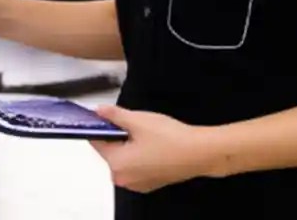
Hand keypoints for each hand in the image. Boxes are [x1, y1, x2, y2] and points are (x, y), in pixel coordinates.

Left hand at [89, 106, 216, 193]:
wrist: (200, 153)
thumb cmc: (171, 139)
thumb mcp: (138, 120)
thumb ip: (114, 115)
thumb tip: (99, 111)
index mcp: (117, 164)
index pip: (96, 141)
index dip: (102, 125)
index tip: (109, 115)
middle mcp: (123, 179)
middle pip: (110, 150)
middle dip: (119, 136)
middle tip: (136, 124)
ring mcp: (136, 184)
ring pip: (124, 158)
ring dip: (130, 145)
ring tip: (148, 134)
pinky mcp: (149, 183)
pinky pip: (137, 166)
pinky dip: (141, 155)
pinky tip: (155, 145)